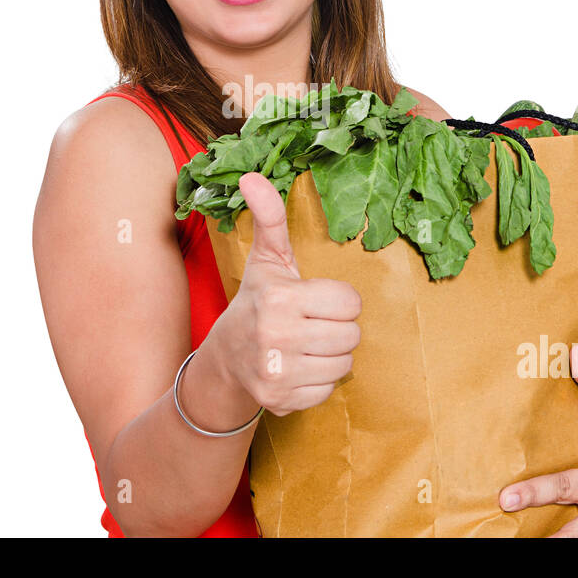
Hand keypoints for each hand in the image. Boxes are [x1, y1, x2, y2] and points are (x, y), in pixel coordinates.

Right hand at [211, 171, 361, 417]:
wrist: (225, 358)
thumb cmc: (257, 301)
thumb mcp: (266, 259)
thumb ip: (269, 217)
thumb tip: (251, 176)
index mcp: (279, 299)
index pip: (350, 302)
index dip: (338, 301)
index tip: (315, 301)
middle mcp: (276, 337)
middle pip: (352, 335)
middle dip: (337, 328)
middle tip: (312, 324)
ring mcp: (277, 373)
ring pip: (345, 364)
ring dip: (331, 355)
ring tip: (307, 346)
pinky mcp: (281, 401)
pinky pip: (329, 390)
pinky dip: (319, 382)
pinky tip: (298, 368)